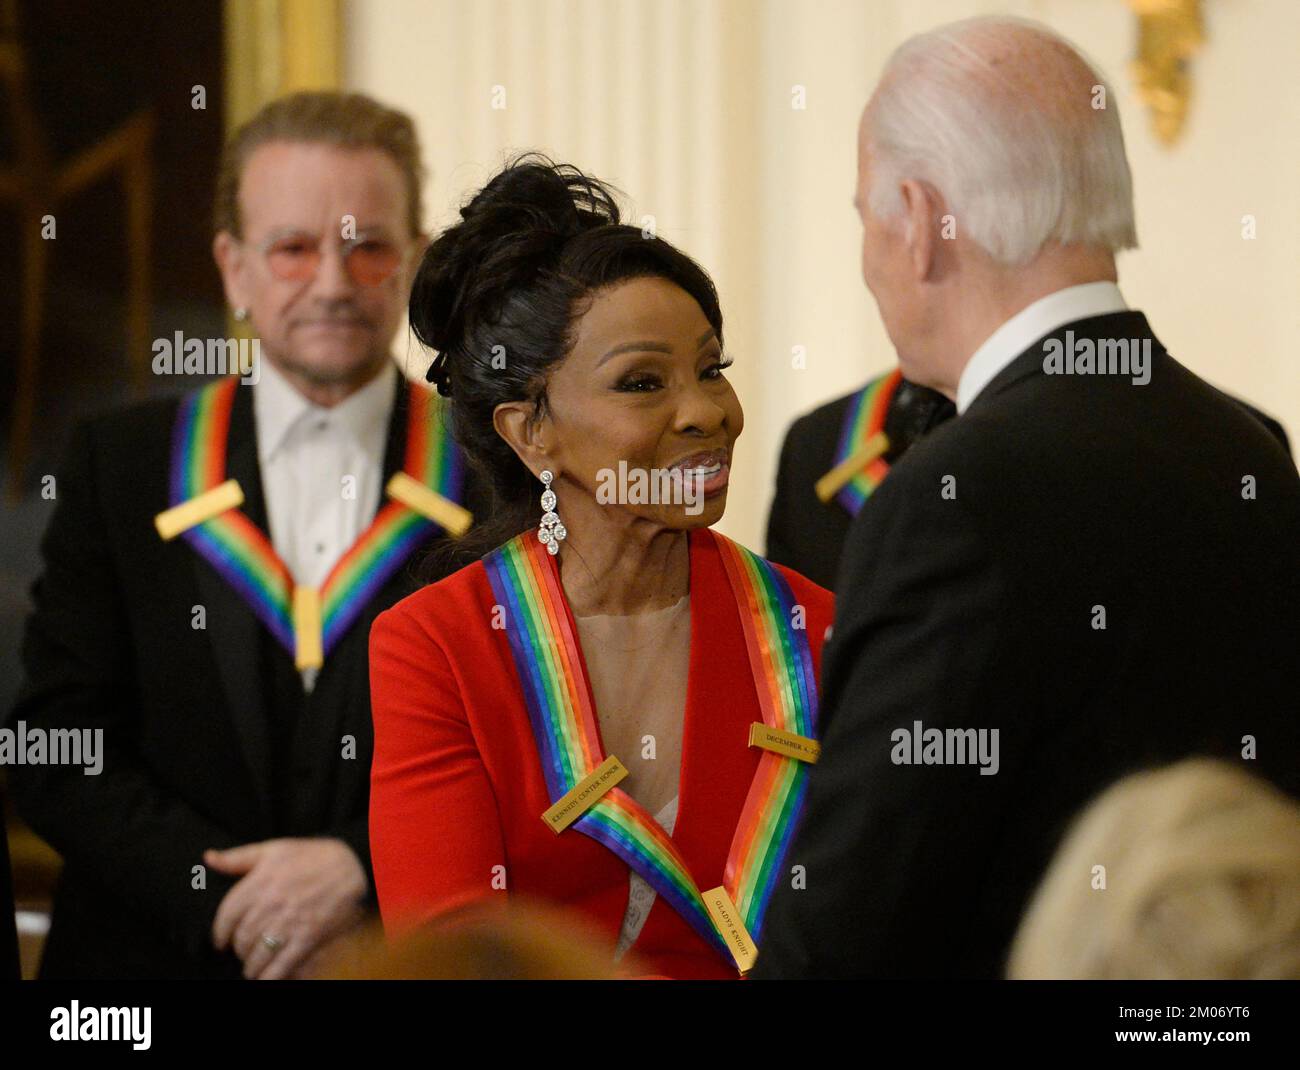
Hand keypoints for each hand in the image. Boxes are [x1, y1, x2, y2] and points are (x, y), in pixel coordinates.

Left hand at [207, 837, 367, 979]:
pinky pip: (281, 965)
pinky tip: (265, 977)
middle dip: (239, 949)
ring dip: (251, 965)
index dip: (219, 932)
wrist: (354, 864)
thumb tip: (209, 858)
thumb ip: (238, 857)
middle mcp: (271, 904)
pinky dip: (269, 976)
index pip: (227, 915)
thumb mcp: (274, 849)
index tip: (220, 941)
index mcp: (260, 881)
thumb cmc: (312, 856)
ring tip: (253, 966)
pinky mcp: (308, 937)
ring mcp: (290, 922)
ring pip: (257, 955)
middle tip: (242, 951)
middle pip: (242, 938)